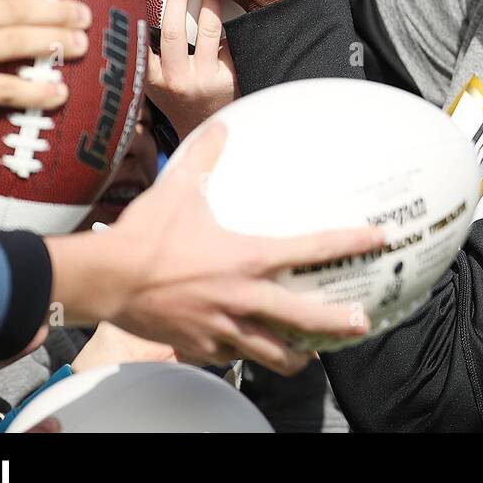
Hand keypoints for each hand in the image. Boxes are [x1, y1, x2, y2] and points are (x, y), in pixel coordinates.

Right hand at [48, 121, 382, 372]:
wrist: (104, 280)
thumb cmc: (144, 236)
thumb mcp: (179, 188)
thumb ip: (206, 157)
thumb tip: (221, 126)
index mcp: (248, 258)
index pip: (312, 249)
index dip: (350, 242)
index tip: (378, 239)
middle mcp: (243, 299)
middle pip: (305, 320)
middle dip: (339, 324)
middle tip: (363, 323)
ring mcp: (223, 329)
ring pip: (273, 353)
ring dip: (297, 354)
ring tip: (311, 352)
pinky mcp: (200, 347)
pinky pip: (232, 356)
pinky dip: (247, 354)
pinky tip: (250, 349)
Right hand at [145, 0, 236, 138]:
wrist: (205, 127)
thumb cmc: (178, 97)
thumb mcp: (154, 82)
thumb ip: (149, 55)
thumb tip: (148, 10)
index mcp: (151, 79)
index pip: (141, 42)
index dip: (140, 16)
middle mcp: (177, 80)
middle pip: (175, 31)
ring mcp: (205, 79)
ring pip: (209, 31)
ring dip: (211, 0)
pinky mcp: (230, 76)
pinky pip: (229, 40)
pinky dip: (229, 21)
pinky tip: (232, 6)